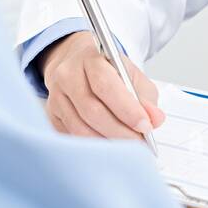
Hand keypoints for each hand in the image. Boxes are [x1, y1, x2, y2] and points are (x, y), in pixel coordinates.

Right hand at [37, 31, 164, 140]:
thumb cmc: (107, 70)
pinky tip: (109, 148)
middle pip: (92, 110)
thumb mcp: (131, 74)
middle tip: (139, 143)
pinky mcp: (52, 115)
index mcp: (89, 58)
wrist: (76, 64)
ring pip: (80, 128)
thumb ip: (145, 96)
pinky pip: (72, 137)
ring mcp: (55, 96)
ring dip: (107, 142)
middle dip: (120, 131)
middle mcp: (67, 75)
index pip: (105, 85)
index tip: (145, 126)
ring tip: (127, 148)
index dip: (126, 109)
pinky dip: (93, 146)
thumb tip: (154, 119)